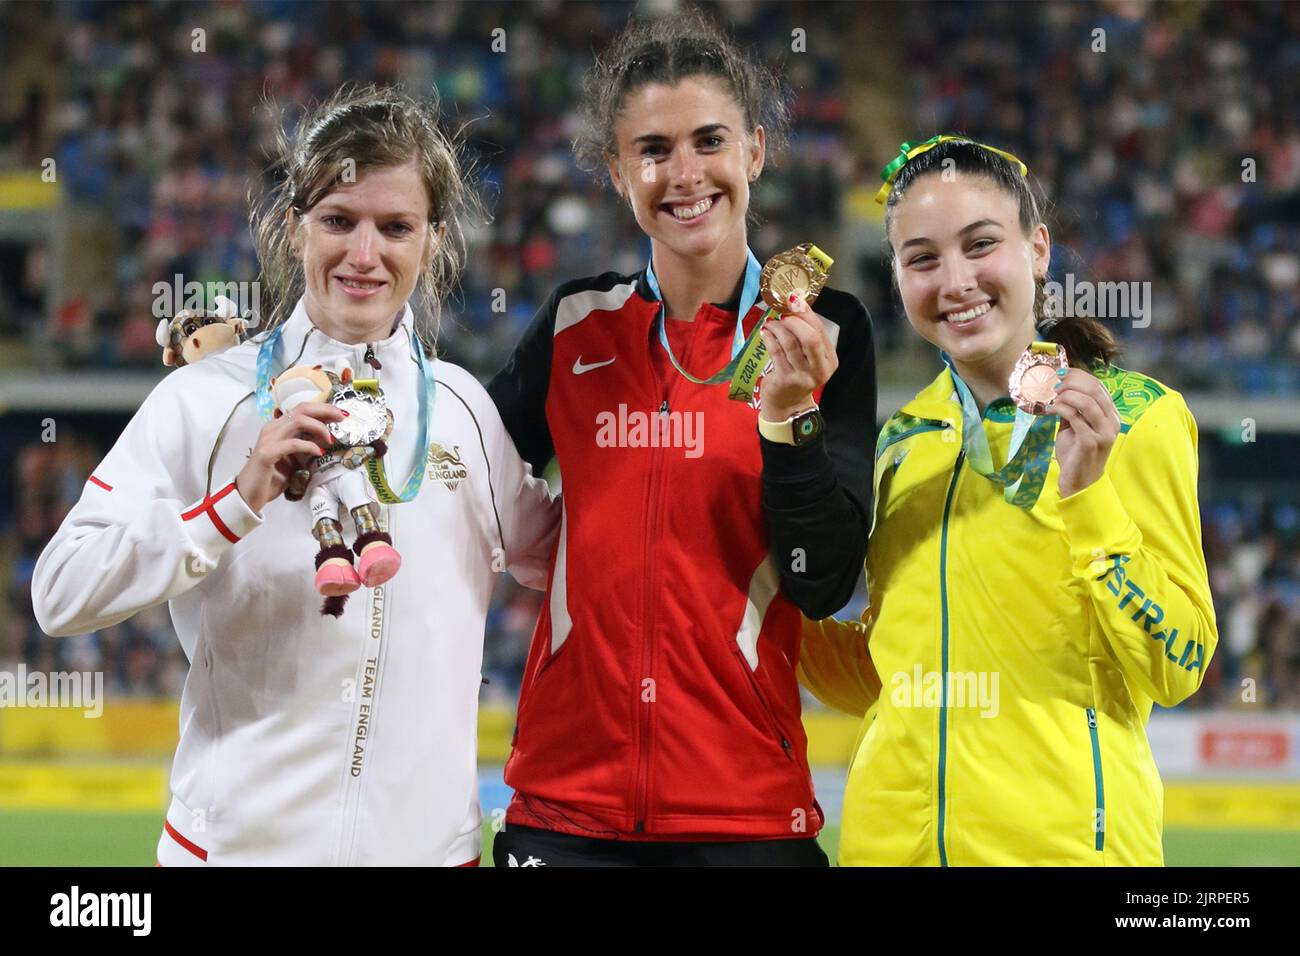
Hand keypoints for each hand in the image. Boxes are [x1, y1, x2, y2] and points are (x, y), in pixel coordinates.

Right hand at [236, 402, 344, 514]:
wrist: (248, 494)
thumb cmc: (271, 477)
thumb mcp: (292, 458)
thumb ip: (304, 445)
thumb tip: (326, 439)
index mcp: (278, 427)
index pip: (303, 409)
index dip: (323, 408)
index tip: (341, 414)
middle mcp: (273, 428)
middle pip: (302, 409)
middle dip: (325, 410)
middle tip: (342, 417)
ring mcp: (269, 439)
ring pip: (298, 420)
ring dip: (319, 427)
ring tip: (330, 439)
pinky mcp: (267, 453)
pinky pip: (292, 444)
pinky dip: (309, 446)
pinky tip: (318, 453)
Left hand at [758, 293, 837, 420]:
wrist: (787, 403)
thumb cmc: (798, 374)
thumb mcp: (810, 357)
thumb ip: (807, 336)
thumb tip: (794, 305)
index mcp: (830, 360)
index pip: (820, 331)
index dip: (807, 313)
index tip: (794, 300)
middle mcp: (820, 370)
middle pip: (810, 338)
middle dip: (794, 321)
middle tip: (782, 313)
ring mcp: (802, 376)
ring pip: (790, 343)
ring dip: (778, 328)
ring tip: (771, 322)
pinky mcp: (784, 380)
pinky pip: (775, 352)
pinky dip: (769, 338)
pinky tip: (765, 332)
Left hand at [1048, 368, 1121, 497]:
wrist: (1080, 482)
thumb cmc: (1076, 452)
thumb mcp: (1075, 426)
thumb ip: (1072, 408)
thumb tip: (1056, 388)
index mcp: (1111, 414)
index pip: (1098, 385)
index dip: (1078, 375)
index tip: (1058, 373)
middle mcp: (1112, 421)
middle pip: (1093, 389)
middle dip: (1070, 381)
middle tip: (1051, 382)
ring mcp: (1104, 432)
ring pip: (1086, 402)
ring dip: (1064, 395)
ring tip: (1049, 396)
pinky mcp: (1091, 442)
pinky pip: (1075, 417)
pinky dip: (1059, 409)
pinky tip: (1048, 410)